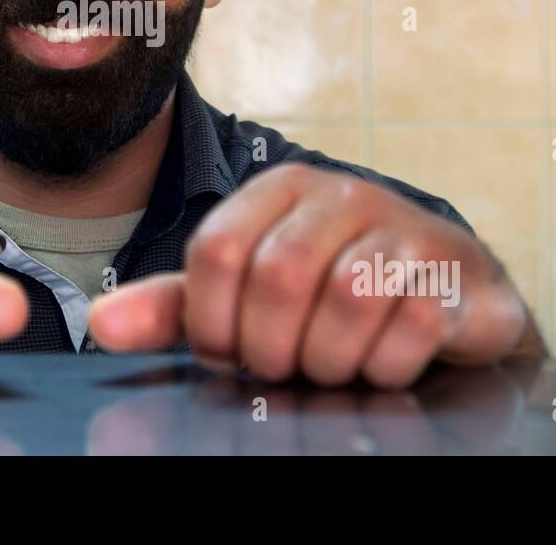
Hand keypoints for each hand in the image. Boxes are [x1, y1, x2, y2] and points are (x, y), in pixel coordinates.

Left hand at [88, 163, 542, 388]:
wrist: (445, 295)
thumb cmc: (328, 294)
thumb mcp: (247, 295)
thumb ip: (176, 308)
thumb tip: (100, 325)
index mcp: (279, 190)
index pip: (215, 252)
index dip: (213, 322)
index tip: (228, 350)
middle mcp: (341, 194)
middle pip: (278, 277)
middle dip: (271, 346)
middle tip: (282, 366)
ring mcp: (403, 225)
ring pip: (347, 300)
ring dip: (330, 359)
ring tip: (331, 366)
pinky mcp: (455, 268)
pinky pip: (412, 325)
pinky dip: (386, 365)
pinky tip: (381, 362)